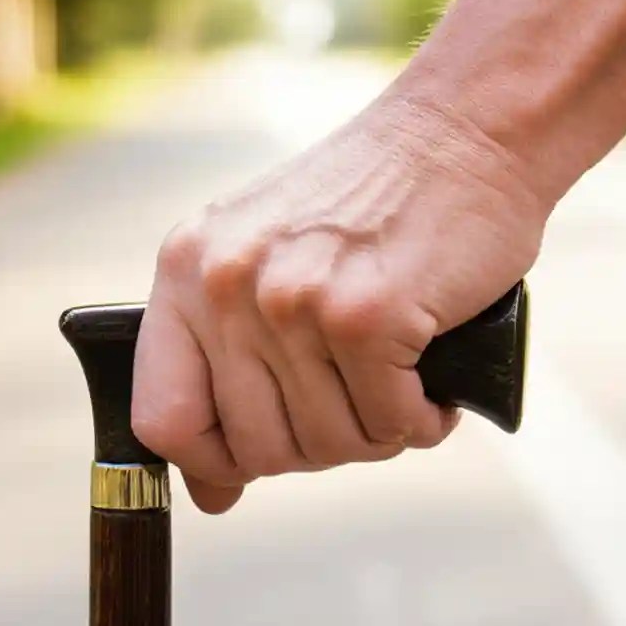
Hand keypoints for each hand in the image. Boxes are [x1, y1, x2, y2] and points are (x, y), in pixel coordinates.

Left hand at [131, 95, 550, 513]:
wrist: (463, 132)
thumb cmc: (372, 203)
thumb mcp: (267, 261)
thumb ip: (228, 364)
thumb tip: (212, 494)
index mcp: (187, 270)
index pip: (162, 417)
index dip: (210, 461)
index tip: (249, 465)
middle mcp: (227, 285)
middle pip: (256, 447)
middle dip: (317, 446)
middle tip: (358, 403)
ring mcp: (294, 299)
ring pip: (329, 444)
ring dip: (376, 431)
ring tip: (397, 379)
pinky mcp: (367, 315)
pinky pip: (391, 424)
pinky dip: (422, 418)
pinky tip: (429, 377)